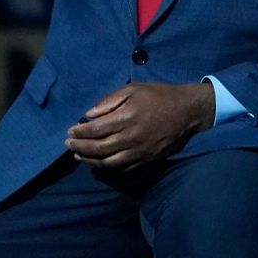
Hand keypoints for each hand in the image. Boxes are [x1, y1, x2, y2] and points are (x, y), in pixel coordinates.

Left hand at [65, 82, 215, 170]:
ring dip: (90, 161)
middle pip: (98, 148)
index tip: (70, 132)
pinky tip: (100, 163)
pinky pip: (123, 168)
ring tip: (79, 157)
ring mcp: (139, 151)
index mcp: (127, 118)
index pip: (95, 130)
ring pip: (108, 162)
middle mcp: (131, 137)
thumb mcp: (134, 89)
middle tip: (69, 145)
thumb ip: (110, 101)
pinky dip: (108, 167)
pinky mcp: (147, 159)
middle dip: (80, 148)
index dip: (79, 133)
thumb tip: (89, 115)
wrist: (188, 111)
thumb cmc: (159, 96)